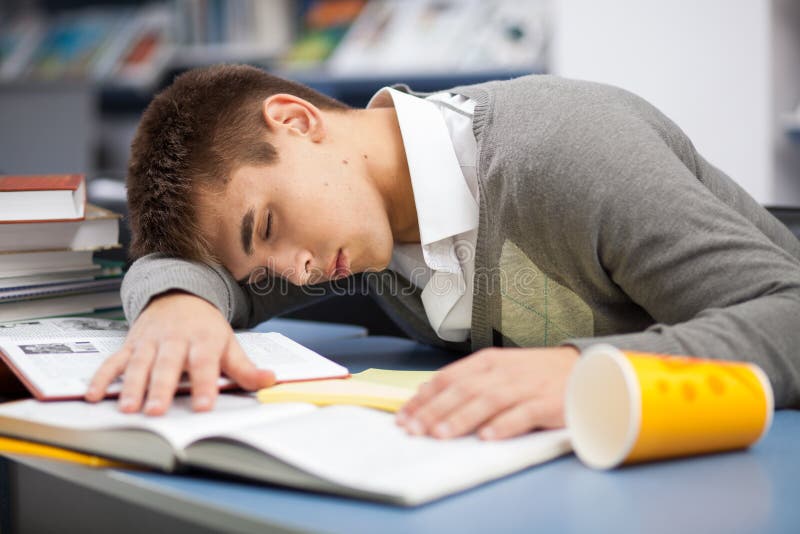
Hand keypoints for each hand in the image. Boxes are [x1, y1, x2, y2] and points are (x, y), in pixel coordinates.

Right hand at [84, 291, 274, 414]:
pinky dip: (103, 377)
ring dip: (133, 386)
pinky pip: (114, 361)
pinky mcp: (131, 344)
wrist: (179, 294)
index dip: (204, 385)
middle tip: (157, 411)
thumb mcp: (228, 344)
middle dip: (161, 388)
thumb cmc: (205, 326)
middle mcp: (175, 340)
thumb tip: (270, 381)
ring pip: (140, 364)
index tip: (203, 405)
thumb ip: (245, 368)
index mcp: (203, 340)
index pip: (204, 364)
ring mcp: (150, 342)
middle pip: (168, 365)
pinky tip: (96, 395)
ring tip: (129, 408)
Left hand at [396, 346, 579, 439]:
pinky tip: (488, 437)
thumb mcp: (496, 369)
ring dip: (462, 418)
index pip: (448, 378)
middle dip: (435, 410)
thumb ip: (463, 379)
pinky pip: (523, 414)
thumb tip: (424, 392)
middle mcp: (503, 371)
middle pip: (463, 390)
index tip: (403, 416)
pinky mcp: (547, 402)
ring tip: (441, 435)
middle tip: (414, 429)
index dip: (424, 398)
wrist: (582, 369)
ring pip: (488, 401)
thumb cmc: (533, 373)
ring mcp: (526, 386)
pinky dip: (504, 425)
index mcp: (487, 361)